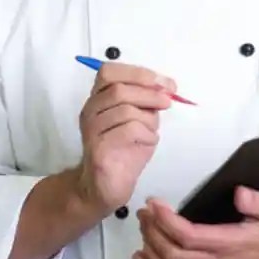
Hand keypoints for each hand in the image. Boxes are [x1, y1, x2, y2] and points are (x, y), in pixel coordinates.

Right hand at [75, 62, 176, 215]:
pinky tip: (147, 142)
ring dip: (148, 119)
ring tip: (152, 131)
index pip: (108, 72)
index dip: (137, 72)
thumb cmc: (122, 152)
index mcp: (98, 99)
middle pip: (119, 89)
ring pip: (125, 110)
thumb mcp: (138, 120)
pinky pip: (128, 130)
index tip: (163, 82)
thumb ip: (146, 102)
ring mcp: (91, 130)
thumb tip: (167, 87)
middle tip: (167, 101)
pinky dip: (146, 135)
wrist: (105, 187)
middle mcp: (90, 111)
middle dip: (149, 93)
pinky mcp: (98, 149)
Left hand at [133, 187, 258, 258]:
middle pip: (171, 253)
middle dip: (151, 230)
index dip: (166, 220)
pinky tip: (143, 258)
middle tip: (145, 210)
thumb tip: (239, 193)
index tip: (155, 203)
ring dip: (150, 249)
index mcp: (230, 243)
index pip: (188, 236)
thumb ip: (258, 202)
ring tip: (143, 226)